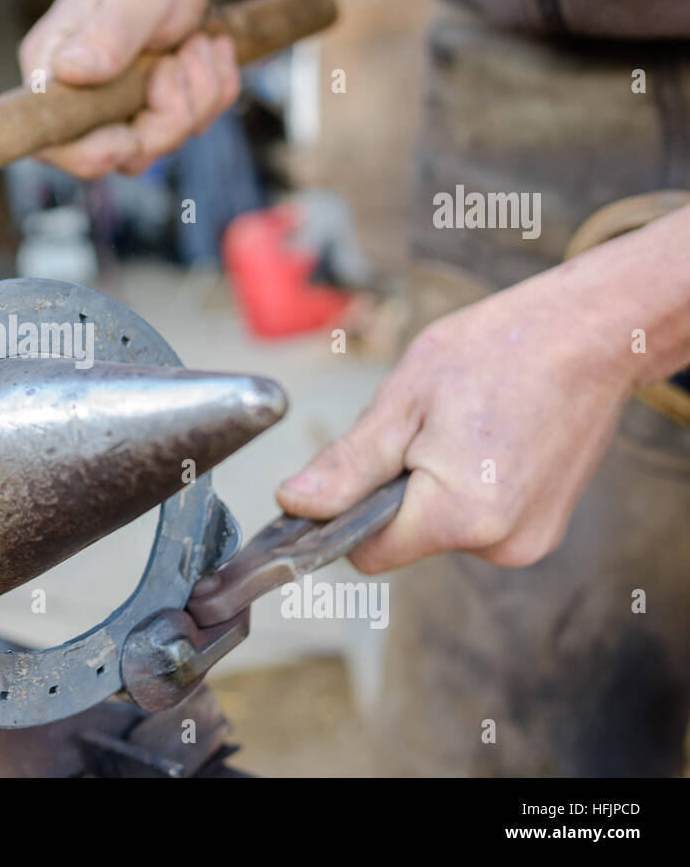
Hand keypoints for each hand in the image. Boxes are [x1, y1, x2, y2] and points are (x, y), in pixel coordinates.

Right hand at [18, 0, 239, 177]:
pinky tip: (208, 50)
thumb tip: (68, 71)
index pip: (57, 146)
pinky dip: (214, 90)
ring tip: (195, 43)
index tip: (133, 132)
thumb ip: (108, 35)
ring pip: (164, 143)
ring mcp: (117, 112)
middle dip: (170, 115)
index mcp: (52, 74)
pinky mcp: (151, 113)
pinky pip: (193, 126)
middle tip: (179, 59)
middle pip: (125, 155)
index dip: (97, 154)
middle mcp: (78, 101)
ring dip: (198, 94)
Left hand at [275, 260, 639, 572]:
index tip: (353, 469)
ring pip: (438, 529)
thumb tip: (294, 504)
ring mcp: (529, 541)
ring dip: (430, 488)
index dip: (344, 515)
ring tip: (458, 428)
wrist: (590, 333)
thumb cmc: (498, 352)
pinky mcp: (543, 530)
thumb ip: (346, 465)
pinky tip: (484, 442)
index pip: (366, 552)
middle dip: (392, 491)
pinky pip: (474, 522)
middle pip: (403, 540)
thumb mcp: (402, 401)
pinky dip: (464, 489)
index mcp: (461, 515)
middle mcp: (501, 545)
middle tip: (420, 428)